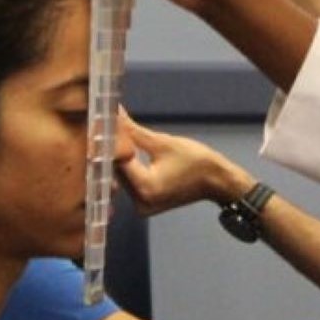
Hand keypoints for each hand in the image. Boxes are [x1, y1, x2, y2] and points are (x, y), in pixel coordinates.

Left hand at [116, 112, 250, 214]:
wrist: (216, 181)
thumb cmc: (196, 161)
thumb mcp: (162, 142)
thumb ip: (132, 130)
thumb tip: (112, 113)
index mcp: (145, 187)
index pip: (117, 160)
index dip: (110, 139)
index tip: (102, 121)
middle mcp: (140, 202)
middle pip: (116, 170)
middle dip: (112, 147)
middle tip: (104, 124)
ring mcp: (142, 207)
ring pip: (121, 176)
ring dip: (118, 156)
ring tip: (113, 134)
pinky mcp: (144, 205)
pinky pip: (129, 183)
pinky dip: (127, 167)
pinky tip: (124, 150)